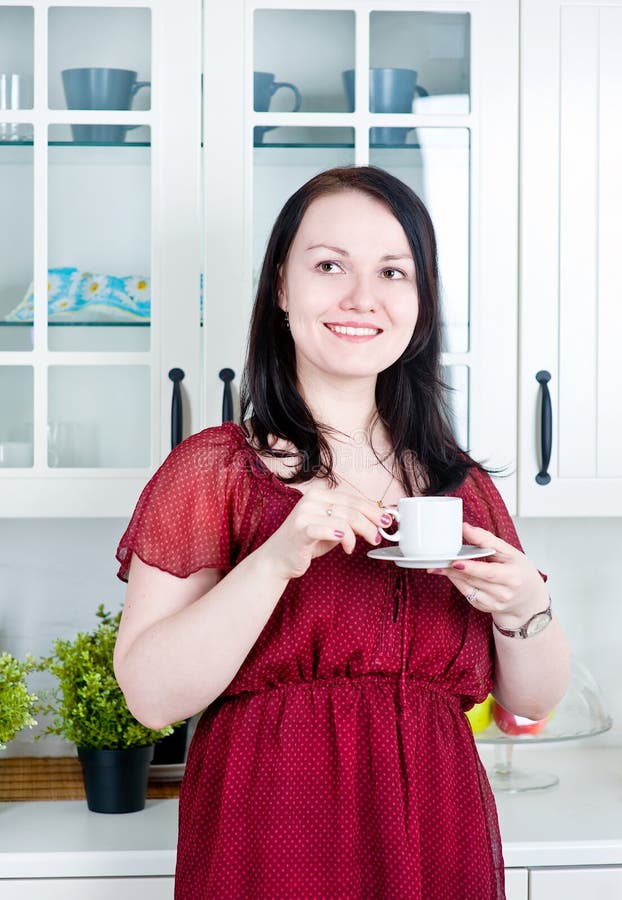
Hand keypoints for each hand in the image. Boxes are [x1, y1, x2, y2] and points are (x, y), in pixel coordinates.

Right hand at [260, 483, 388, 579]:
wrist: (277, 558)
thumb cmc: (306, 542)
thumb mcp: (331, 528)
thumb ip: (348, 521)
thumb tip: (375, 521)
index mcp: (319, 495)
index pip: (352, 499)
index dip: (372, 509)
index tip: (385, 520)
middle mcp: (311, 500)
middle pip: (351, 508)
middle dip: (370, 523)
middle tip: (378, 536)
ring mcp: (304, 514)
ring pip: (343, 519)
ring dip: (357, 535)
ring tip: (355, 547)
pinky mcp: (300, 530)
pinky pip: (325, 529)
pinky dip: (340, 535)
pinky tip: (347, 544)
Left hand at [427, 522, 548, 629]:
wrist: (528, 598)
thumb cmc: (519, 571)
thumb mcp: (509, 552)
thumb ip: (487, 539)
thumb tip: (465, 527)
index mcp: (512, 576)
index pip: (489, 572)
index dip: (472, 568)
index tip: (456, 562)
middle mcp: (504, 592)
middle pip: (474, 579)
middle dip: (454, 569)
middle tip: (438, 561)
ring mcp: (494, 603)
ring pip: (467, 588)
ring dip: (451, 576)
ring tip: (437, 566)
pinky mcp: (485, 608)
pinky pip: (467, 594)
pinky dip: (457, 583)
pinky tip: (451, 574)